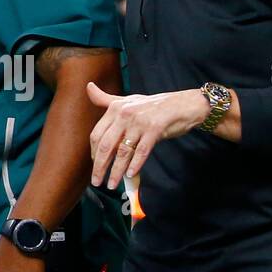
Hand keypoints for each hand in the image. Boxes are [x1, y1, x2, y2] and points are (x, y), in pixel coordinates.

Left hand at [87, 81, 207, 188]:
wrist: (183, 104)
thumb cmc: (154, 106)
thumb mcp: (128, 100)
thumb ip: (107, 99)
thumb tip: (88, 87)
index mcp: (116, 108)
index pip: (97, 134)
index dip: (94, 153)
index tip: (95, 166)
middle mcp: (125, 114)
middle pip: (106, 145)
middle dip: (100, 166)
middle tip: (97, 182)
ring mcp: (140, 121)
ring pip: (123, 151)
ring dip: (116, 171)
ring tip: (112, 184)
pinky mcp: (155, 129)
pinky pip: (141, 151)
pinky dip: (135, 165)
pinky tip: (130, 175)